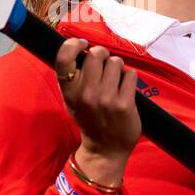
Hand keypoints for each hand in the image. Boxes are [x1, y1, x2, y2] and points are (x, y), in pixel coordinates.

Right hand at [54, 38, 141, 168]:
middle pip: (96, 54)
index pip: (63, 58)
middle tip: (105, 66)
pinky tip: (125, 90)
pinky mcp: (124, 104)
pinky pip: (130, 74)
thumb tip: (80, 49)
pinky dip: (130, 79)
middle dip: (103, 56)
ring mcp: (105, 99)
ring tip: (115, 82)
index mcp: (69, 92)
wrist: (105, 149)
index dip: (73, 44)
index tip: (82, 45)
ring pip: (116, 62)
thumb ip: (72, 78)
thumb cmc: (89, 119)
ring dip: (118, 68)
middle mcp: (86, 94)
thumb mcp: (71, 101)